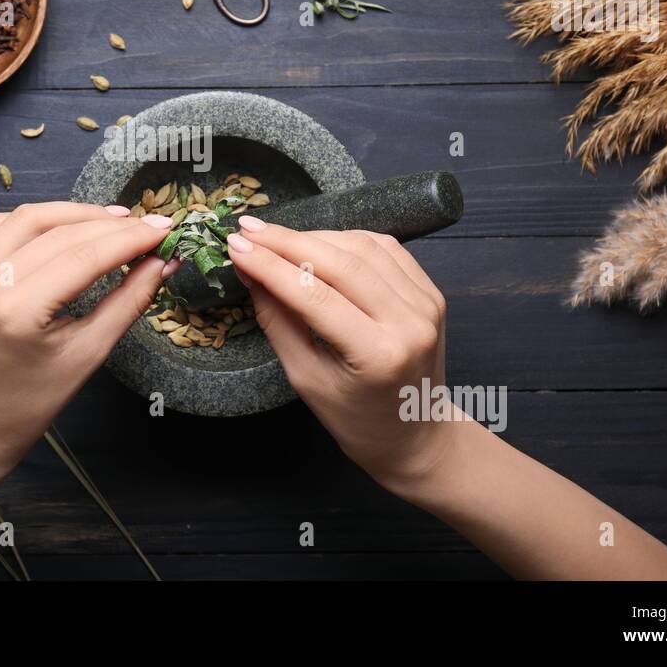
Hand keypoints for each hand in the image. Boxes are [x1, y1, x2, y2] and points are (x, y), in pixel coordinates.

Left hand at [0, 202, 177, 491]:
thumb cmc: (33, 400)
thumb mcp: (89, 354)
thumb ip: (129, 302)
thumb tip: (162, 262)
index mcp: (16, 311)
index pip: (84, 256)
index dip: (129, 239)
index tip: (163, 230)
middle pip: (58, 232)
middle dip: (109, 225)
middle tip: (146, 226)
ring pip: (27, 218)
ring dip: (74, 213)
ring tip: (113, 220)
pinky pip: (0, 227)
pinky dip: (37, 220)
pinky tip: (66, 225)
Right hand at [226, 218, 449, 490]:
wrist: (416, 436)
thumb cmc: (356, 419)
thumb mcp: (306, 379)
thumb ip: (278, 322)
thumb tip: (250, 272)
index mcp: (378, 354)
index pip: (315, 295)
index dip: (270, 265)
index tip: (235, 246)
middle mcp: (409, 322)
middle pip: (341, 262)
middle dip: (287, 241)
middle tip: (248, 230)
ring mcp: (426, 303)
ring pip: (363, 246)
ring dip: (314, 236)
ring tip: (275, 238)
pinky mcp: (431, 291)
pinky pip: (385, 248)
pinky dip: (346, 239)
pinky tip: (318, 243)